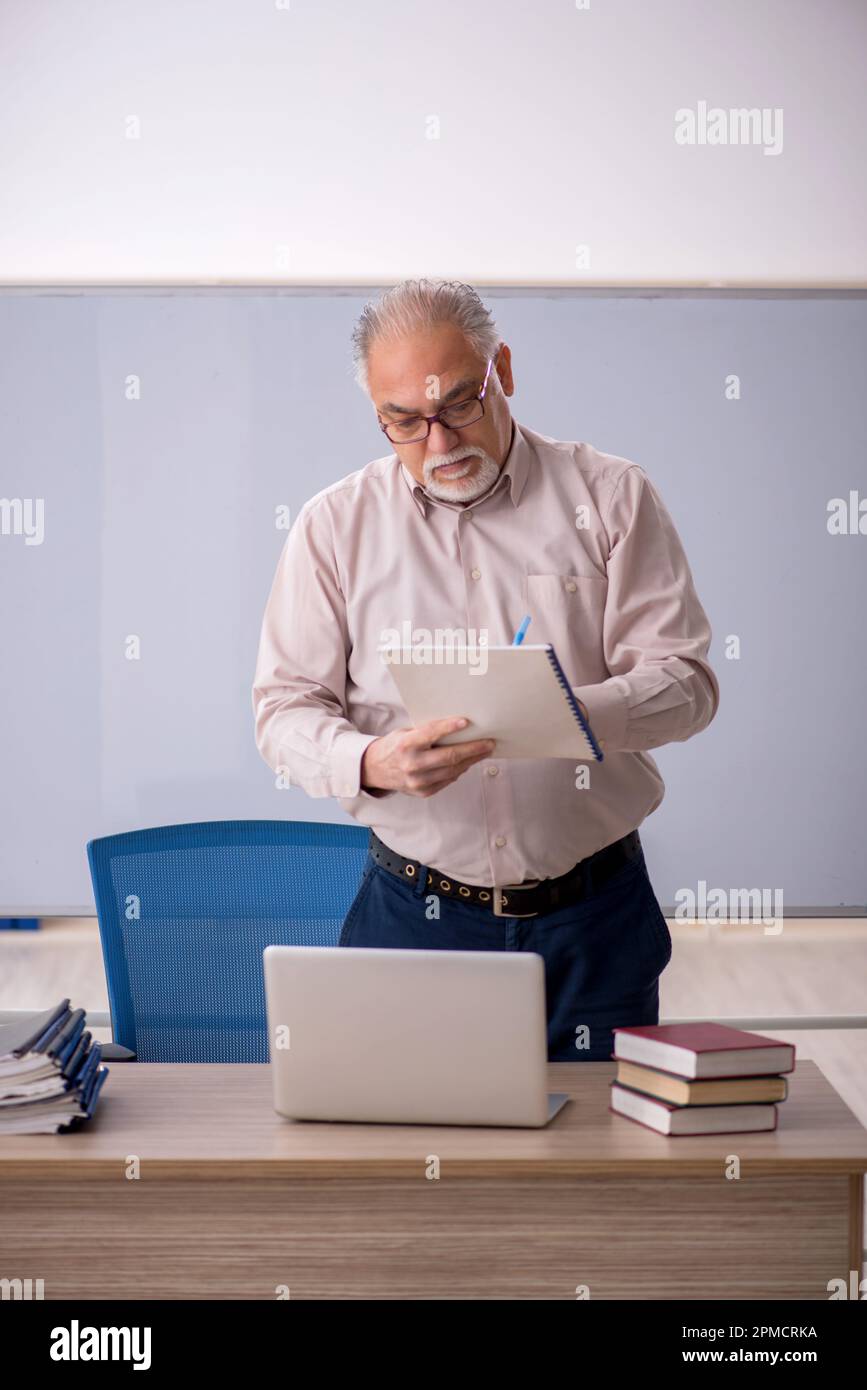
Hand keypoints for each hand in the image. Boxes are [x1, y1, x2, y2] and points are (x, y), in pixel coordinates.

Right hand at [361, 717, 495, 797]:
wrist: (375, 770)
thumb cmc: (395, 746)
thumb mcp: (405, 733)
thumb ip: (427, 732)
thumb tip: (458, 728)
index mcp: (405, 745)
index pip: (430, 734)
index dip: (449, 727)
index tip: (466, 721)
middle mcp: (412, 764)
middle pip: (449, 757)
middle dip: (473, 749)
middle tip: (489, 743)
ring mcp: (418, 781)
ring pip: (452, 771)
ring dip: (472, 761)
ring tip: (485, 752)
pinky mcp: (423, 792)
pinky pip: (448, 780)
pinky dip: (460, 770)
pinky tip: (468, 762)